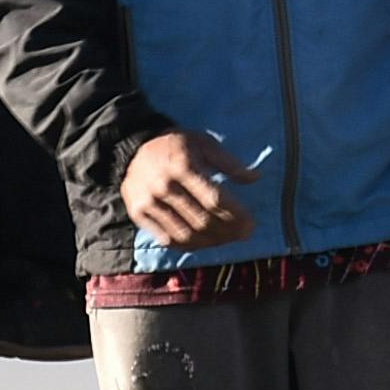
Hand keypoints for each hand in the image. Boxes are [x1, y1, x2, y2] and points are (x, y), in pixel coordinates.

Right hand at [122, 128, 257, 249]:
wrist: (133, 145)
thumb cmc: (176, 144)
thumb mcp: (204, 143)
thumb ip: (230, 162)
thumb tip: (256, 178)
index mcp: (183, 166)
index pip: (214, 199)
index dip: (236, 215)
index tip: (251, 224)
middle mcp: (164, 186)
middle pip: (202, 220)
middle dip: (228, 232)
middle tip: (243, 235)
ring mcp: (149, 203)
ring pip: (186, 235)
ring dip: (212, 242)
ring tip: (227, 240)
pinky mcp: (139, 214)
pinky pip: (167, 239)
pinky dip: (189, 246)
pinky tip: (204, 242)